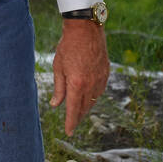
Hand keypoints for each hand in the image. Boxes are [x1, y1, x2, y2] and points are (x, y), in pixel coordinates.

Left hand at [49, 20, 109, 137]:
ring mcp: (100, 78)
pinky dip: (94, 96)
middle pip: (85, 107)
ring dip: (86, 107)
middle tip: (72, 123)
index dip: (71, 123)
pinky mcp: (106, 72)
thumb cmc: (68, 46)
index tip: (69, 132)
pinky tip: (89, 96)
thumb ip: (59, 88)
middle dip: (78, 117)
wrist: (85, 29)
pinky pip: (100, 90)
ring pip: (94, 100)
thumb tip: (56, 105)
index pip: (74, 110)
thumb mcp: (58, 67)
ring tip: (79, 111)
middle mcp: (90, 84)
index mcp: (77, 84)